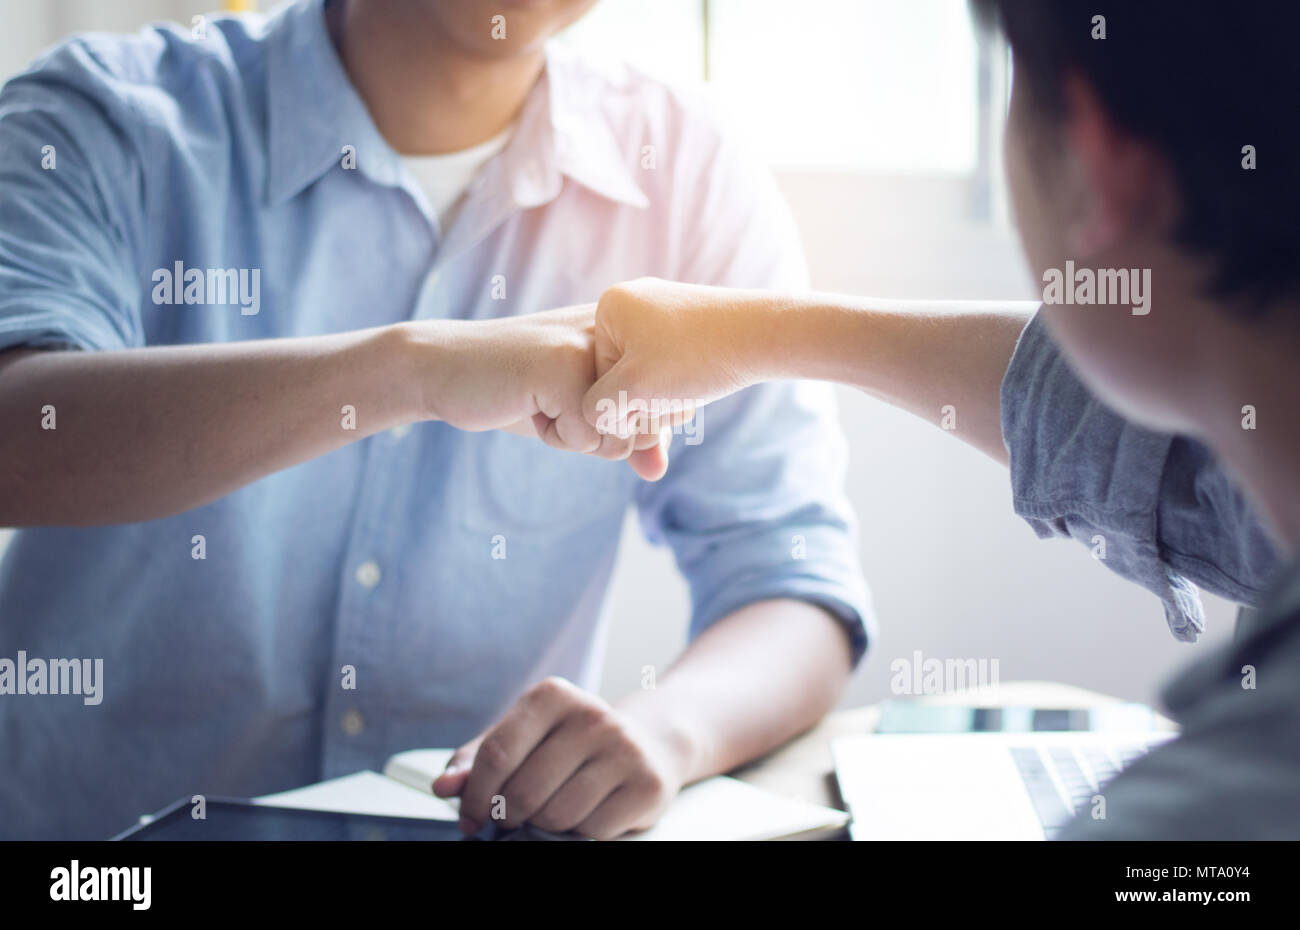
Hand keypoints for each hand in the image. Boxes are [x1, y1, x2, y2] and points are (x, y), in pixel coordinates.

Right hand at [397, 306, 668, 478]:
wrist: (446, 371)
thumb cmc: (519, 393)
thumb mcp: (580, 415)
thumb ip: (624, 438)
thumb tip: (657, 472)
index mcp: (628, 337)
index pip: (665, 412)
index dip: (617, 429)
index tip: (576, 400)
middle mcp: (617, 333)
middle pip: (646, 428)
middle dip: (598, 437)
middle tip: (557, 403)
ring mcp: (590, 346)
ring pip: (618, 436)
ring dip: (575, 438)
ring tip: (542, 401)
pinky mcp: (562, 366)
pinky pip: (585, 437)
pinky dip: (553, 436)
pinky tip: (526, 402)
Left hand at [432, 677, 687, 838]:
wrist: (648, 745)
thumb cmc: (570, 745)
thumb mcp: (523, 739)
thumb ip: (477, 760)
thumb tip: (443, 786)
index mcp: (553, 695)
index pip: (496, 754)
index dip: (475, 795)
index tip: (471, 817)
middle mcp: (592, 714)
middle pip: (523, 791)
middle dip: (510, 815)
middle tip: (515, 816)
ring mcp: (624, 748)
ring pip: (556, 816)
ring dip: (546, 825)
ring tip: (554, 808)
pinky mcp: (647, 784)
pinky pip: (592, 831)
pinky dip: (580, 833)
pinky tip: (587, 812)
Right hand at [581, 278, 759, 438]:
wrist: (764, 336)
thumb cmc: (695, 359)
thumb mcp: (634, 389)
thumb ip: (599, 408)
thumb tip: (596, 419)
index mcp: (610, 305)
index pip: (598, 378)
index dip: (624, 404)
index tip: (654, 402)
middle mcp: (634, 299)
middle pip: (624, 375)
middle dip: (647, 400)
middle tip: (677, 400)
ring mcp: (665, 308)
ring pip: (650, 374)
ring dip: (666, 397)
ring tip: (693, 391)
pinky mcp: (691, 321)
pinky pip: (672, 362)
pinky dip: (684, 382)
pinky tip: (704, 383)